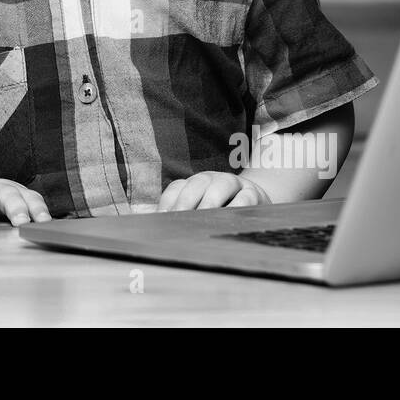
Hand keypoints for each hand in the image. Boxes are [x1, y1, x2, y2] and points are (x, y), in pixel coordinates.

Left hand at [157, 172, 272, 210]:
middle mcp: (211, 179)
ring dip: (210, 201)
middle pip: (196, 184)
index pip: (177, 187)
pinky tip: (230, 220)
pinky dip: (238, 206)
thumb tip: (143, 218)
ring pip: (220, 186)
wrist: (255, 199)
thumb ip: (174, 213)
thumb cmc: (219, 208)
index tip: (161, 218)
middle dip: (186, 201)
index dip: (168, 202)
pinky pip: (245, 197)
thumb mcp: (197, 208)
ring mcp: (232, 183)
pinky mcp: (253, 193)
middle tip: (178, 220)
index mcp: (194, 183)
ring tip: (203, 219)